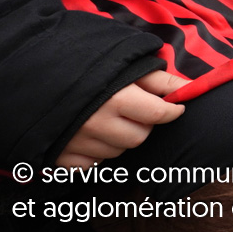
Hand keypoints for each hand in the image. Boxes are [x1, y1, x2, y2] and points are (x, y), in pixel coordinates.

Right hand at [56, 71, 187, 167]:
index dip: (172, 111)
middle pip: (140, 137)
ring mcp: (78, 142)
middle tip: (136, 111)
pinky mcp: (61, 157)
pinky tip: (93, 135)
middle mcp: (97, 123)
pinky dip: (97, 153)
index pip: (158, 115)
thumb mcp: (130, 67)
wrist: (40, 76)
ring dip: (121, 138)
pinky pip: (93, 164)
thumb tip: (192, 88)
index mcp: (116, 98)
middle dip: (144, 125)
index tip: (175, 108)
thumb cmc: (93, 68)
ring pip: (118, 151)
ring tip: (111, 119)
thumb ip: (162, 80)